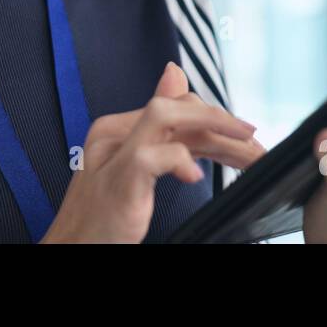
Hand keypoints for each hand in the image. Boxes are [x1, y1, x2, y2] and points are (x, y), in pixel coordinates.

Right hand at [40, 61, 266, 242]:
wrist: (69, 250)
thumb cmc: (102, 219)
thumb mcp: (138, 172)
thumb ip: (165, 133)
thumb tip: (175, 76)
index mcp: (117, 130)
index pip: (175, 108)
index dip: (215, 121)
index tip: (245, 143)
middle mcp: (113, 135)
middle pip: (176, 107)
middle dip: (223, 123)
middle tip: (257, 147)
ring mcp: (113, 157)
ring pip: (166, 116)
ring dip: (213, 126)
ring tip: (246, 146)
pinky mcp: (117, 183)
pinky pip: (150, 157)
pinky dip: (179, 160)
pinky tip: (196, 176)